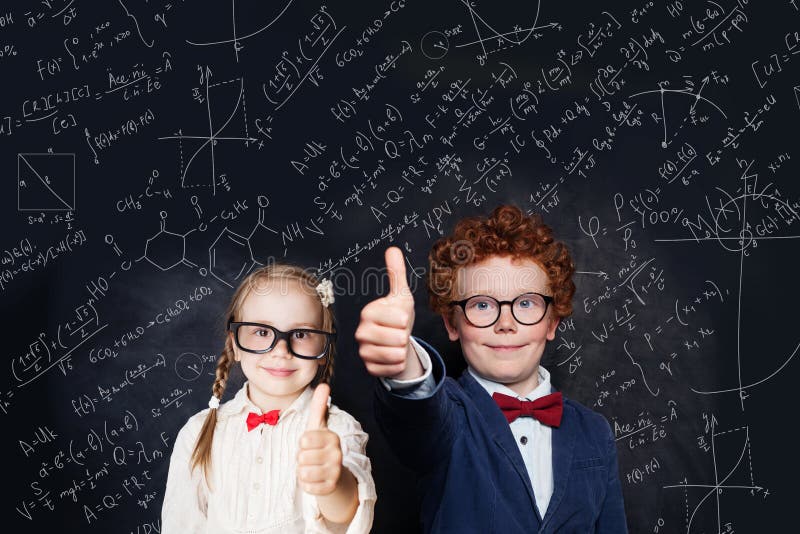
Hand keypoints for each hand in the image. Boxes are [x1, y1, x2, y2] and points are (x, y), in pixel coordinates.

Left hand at [297, 384, 341, 495]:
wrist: (333, 473)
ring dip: (302, 471)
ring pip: (303, 473)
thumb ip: (319, 406)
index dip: (302, 443)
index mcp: (333, 437)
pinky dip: (305, 484)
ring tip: (311, 468)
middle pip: (302, 457)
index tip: (309, 444)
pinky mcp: (330, 487)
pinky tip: (314, 479)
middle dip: (301, 458)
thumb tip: (324, 384)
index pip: (304, 440)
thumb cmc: (320, 446)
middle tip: (310, 458)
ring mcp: (335, 471)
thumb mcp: (318, 426)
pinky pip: (307, 486)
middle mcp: (337, 454)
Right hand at [355, 246, 419, 378]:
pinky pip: (393, 368)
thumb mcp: (401, 295)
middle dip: (405, 336)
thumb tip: (393, 249)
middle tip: (398, 332)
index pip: (400, 319)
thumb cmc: (397, 316)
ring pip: (396, 354)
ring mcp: (363, 351)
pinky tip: (393, 356)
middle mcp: (361, 332)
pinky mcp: (369, 368)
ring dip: (403, 350)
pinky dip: (399, 364)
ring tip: (396, 343)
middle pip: (398, 338)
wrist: (396, 341)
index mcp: (368, 312)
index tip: (398, 317)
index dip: (405, 319)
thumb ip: (397, 273)